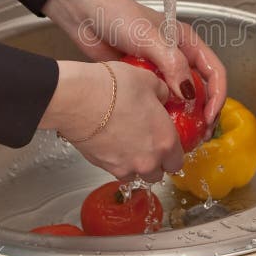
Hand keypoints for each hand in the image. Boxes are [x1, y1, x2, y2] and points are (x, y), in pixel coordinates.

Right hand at [38, 60, 183, 181]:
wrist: (77, 98)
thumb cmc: (115, 88)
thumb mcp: (149, 81)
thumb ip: (163, 94)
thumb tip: (163, 98)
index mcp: (166, 141)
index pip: (177, 162)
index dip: (173, 153)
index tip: (167, 143)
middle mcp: (148, 161)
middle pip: (157, 174)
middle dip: (155, 162)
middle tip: (147, 142)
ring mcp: (124, 166)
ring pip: (135, 174)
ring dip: (134, 164)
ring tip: (127, 143)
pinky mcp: (102, 166)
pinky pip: (115, 169)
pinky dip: (115, 161)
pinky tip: (111, 142)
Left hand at [42, 0, 226, 137]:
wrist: (84, 15)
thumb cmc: (116, 15)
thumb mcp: (149, 37)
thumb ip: (172, 64)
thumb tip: (188, 93)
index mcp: (187, 42)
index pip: (214, 71)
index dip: (217, 95)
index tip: (210, 115)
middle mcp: (177, 57)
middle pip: (201, 88)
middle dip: (204, 111)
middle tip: (201, 133)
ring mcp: (159, 70)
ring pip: (180, 98)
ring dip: (184, 116)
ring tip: (183, 136)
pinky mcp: (142, 80)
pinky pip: (158, 100)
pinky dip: (162, 114)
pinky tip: (159, 127)